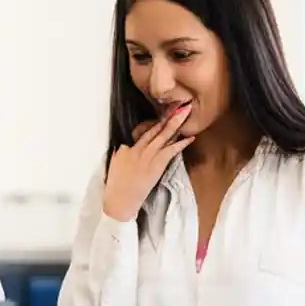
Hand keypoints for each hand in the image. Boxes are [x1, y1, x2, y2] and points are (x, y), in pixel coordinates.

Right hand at [102, 105, 195, 220]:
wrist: (119, 200)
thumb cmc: (115, 187)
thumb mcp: (114, 167)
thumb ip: (122, 155)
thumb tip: (127, 148)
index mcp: (125, 149)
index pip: (140, 135)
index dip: (153, 125)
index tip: (164, 116)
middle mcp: (137, 148)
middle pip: (153, 129)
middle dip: (167, 117)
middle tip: (179, 105)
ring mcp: (147, 156)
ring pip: (163, 135)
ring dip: (175, 123)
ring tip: (186, 112)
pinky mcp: (156, 164)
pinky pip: (171, 150)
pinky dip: (181, 143)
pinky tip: (190, 137)